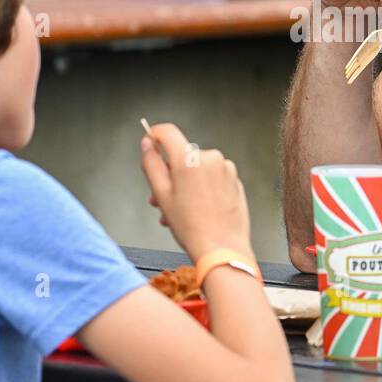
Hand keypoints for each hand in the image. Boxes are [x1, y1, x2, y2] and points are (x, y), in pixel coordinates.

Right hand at [139, 123, 251, 261]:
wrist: (222, 249)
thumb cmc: (192, 227)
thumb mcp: (161, 194)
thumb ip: (151, 163)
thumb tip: (147, 143)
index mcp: (189, 159)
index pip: (167, 132)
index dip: (154, 135)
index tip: (150, 140)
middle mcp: (210, 158)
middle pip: (182, 155)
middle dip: (169, 174)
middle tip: (160, 198)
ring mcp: (226, 168)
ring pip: (197, 169)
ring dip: (185, 185)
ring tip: (179, 211)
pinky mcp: (234, 180)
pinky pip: (212, 178)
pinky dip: (203, 189)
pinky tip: (198, 209)